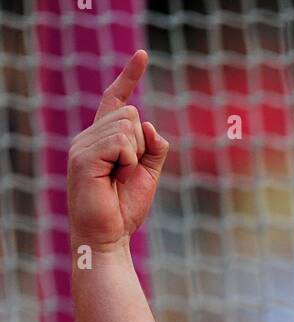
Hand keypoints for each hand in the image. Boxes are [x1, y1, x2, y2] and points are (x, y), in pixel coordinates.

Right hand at [67, 49, 168, 253]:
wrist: (109, 237)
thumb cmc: (125, 210)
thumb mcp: (147, 175)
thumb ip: (152, 149)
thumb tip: (148, 124)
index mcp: (103, 139)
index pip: (117, 100)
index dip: (129, 77)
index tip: (143, 55)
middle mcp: (89, 137)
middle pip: (131, 114)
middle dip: (141, 145)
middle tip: (127, 173)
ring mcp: (83, 144)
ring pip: (128, 126)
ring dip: (135, 154)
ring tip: (119, 177)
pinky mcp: (83, 156)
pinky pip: (120, 141)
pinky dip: (128, 159)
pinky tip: (115, 176)